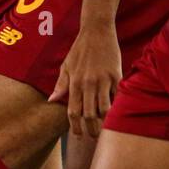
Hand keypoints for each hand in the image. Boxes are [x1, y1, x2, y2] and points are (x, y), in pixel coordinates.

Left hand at [48, 23, 121, 138]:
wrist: (97, 31)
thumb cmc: (80, 49)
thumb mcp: (66, 65)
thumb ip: (61, 84)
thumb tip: (51, 100)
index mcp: (74, 82)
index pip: (73, 112)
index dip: (75, 127)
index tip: (78, 135)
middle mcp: (88, 83)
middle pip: (89, 115)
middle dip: (91, 129)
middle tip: (93, 136)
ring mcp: (102, 80)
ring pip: (104, 109)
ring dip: (104, 122)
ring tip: (105, 129)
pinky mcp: (116, 75)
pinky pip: (117, 96)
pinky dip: (116, 106)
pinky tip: (116, 113)